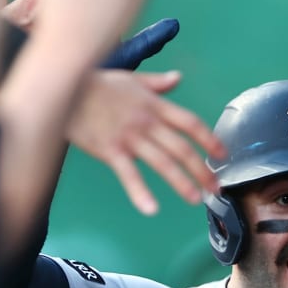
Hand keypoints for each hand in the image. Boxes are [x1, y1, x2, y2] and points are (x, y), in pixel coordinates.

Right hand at [69, 70, 224, 214]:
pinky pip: (128, 175)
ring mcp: (129, 137)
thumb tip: (178, 78)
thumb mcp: (132, 79)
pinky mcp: (110, 150)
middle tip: (216, 188)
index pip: (189, 123)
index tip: (222, 154)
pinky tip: (152, 209)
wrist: (65, 88)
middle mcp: (147, 122)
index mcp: (154, 105)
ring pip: (162, 163)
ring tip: (196, 198)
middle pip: (181, 147)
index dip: (209, 139)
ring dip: (181, 182)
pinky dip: (140, 193)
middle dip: (202, 169)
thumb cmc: (97, 84)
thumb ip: (157, 83)